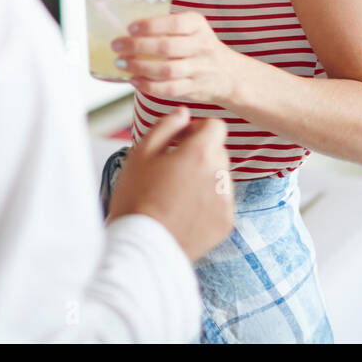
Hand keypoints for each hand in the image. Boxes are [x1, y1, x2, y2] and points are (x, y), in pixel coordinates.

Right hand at [106, 107, 233, 261]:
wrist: (141, 247)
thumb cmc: (135, 199)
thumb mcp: (140, 153)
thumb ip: (165, 126)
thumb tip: (183, 114)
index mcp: (200, 153)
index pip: (216, 126)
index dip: (197, 128)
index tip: (179, 140)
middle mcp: (219, 174)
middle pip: (218, 151)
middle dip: (199, 153)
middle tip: (172, 168)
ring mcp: (225, 201)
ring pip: (220, 177)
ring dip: (204, 178)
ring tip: (174, 194)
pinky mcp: (225, 223)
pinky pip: (221, 202)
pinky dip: (207, 202)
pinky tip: (182, 212)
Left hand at [111, 10, 239, 104]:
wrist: (230, 75)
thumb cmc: (202, 48)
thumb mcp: (193, 29)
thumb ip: (168, 27)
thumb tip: (129, 29)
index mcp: (198, 25)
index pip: (174, 23)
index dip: (150, 26)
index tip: (130, 27)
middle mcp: (201, 45)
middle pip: (166, 47)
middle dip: (137, 46)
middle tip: (116, 45)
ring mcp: (199, 68)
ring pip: (166, 70)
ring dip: (139, 67)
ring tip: (122, 64)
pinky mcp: (194, 88)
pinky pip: (169, 89)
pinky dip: (148, 86)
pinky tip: (134, 81)